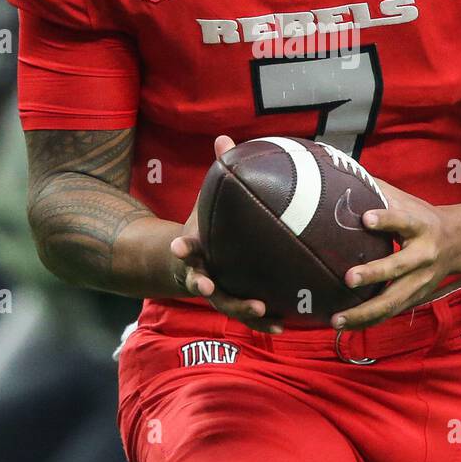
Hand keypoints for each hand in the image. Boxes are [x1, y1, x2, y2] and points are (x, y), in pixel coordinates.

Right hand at [170, 135, 282, 334]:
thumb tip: (224, 138)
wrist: (196, 261)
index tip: (178, 245)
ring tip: (259, 309)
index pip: (184, 248)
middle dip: (201, 285)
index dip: (182, 248)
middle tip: (206, 286)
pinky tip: (283, 324)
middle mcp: (202, 275)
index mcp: (195, 250)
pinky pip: (249, 316)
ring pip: (226, 304)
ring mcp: (218, 293)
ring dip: (240, 309)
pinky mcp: (236, 304)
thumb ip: (217, 172)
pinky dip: (263, 321)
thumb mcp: (208, 201)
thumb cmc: (207, 227)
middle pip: (198, 283)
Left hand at [331, 178, 460, 331]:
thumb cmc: (421, 217)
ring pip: (393, 300)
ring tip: (337, 319)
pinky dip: (367, 321)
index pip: (403, 220)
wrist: (459, 242)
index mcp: (421, 226)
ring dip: (364, 312)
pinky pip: (389, 312)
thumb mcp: (406, 200)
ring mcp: (421, 281)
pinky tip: (345, 326)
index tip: (366, 218)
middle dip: (374, 273)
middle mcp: (423, 255)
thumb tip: (339, 172)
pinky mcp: (415, 298)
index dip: (386, 219)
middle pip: (399, 266)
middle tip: (348, 278)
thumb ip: (376, 189)